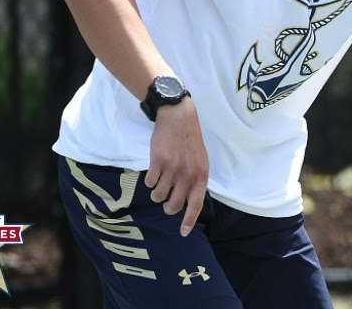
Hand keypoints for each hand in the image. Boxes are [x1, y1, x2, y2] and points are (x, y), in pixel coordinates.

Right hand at [145, 98, 208, 235]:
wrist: (179, 118)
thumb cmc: (189, 141)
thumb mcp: (200, 160)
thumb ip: (196, 180)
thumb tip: (188, 201)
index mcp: (201, 175)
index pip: (195, 204)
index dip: (188, 220)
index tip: (182, 233)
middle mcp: (188, 174)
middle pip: (173, 205)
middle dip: (167, 207)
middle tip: (165, 201)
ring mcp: (173, 169)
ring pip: (158, 196)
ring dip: (156, 193)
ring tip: (160, 181)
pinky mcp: (158, 162)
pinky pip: (149, 183)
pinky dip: (150, 180)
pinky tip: (154, 171)